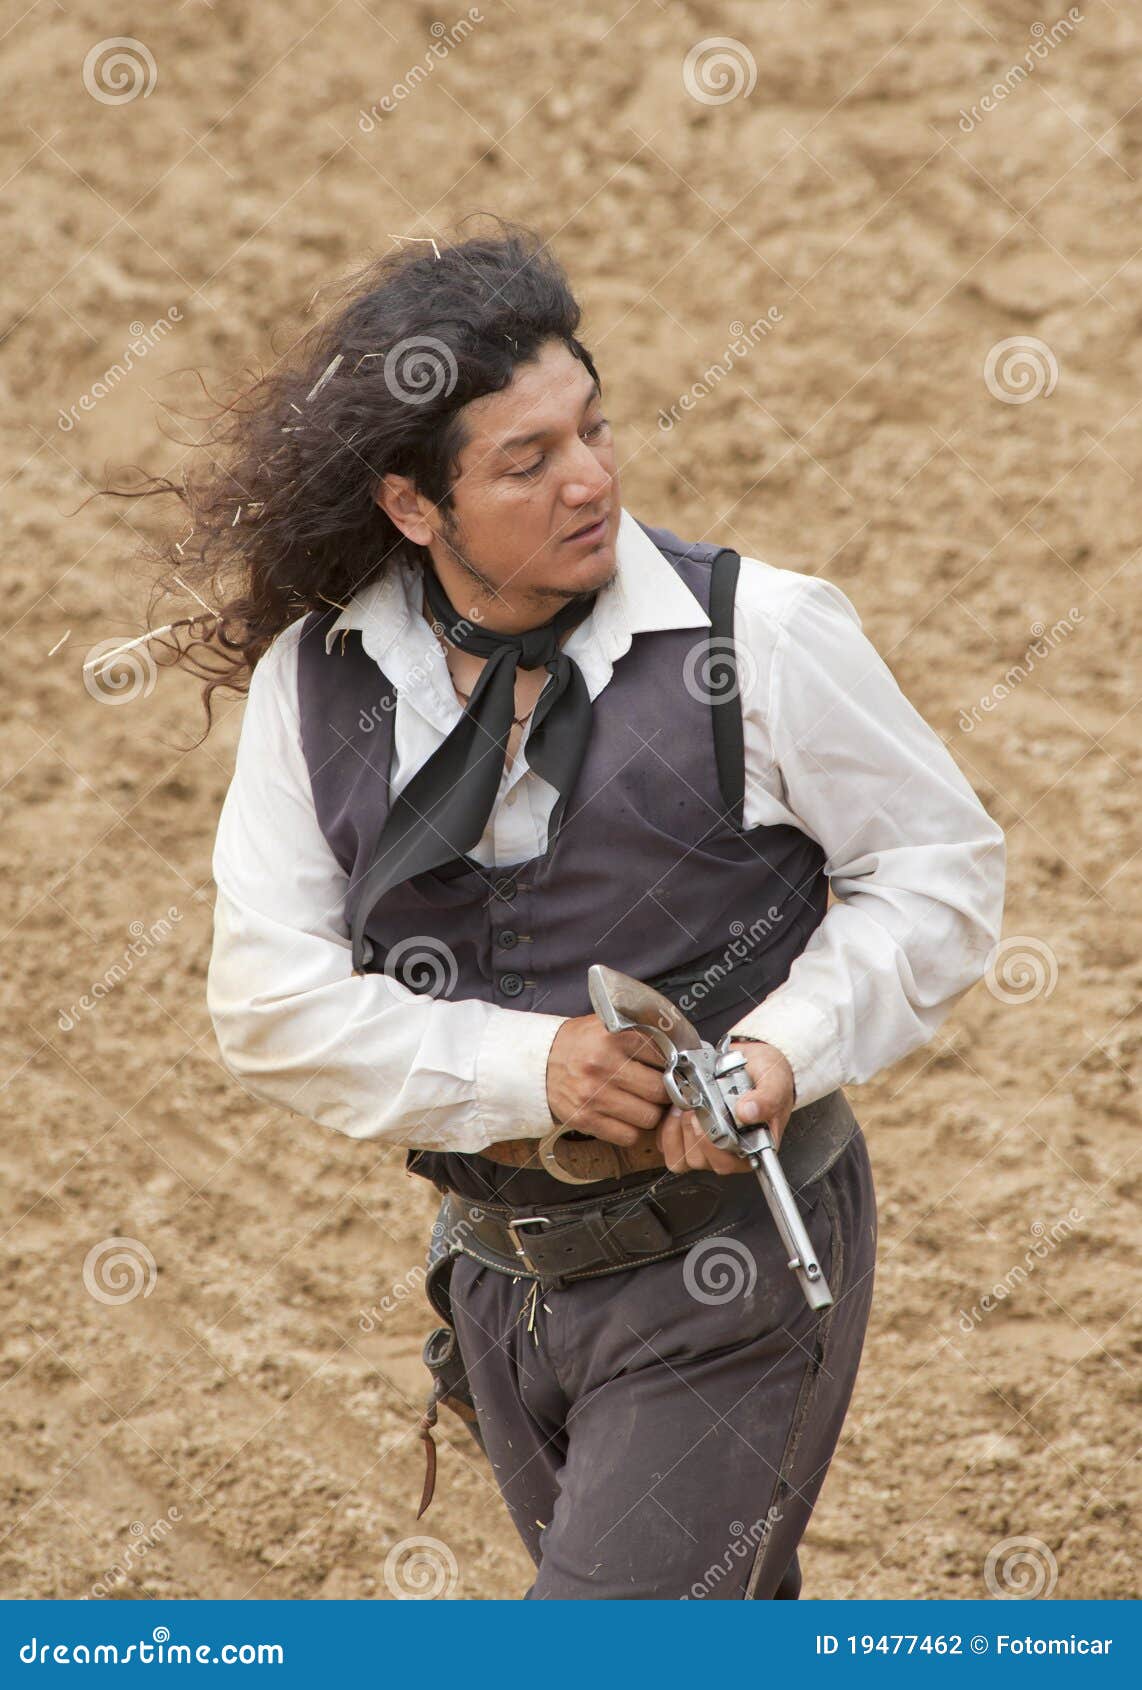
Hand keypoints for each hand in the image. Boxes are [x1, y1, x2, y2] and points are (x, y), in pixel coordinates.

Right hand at [545, 1015, 670, 1148]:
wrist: (539, 1062)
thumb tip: (680, 1053)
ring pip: (648, 1117)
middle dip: (665, 1092)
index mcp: (612, 1037)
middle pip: (659, 1091)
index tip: (671, 1069)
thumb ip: (641, 1034)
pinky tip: (624, 1116)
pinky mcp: (585, 1119)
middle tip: (659, 1089)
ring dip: (650, 1113)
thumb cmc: (579, 1044)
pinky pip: (628, 1136)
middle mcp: (602, 1065)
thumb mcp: (608, 1026)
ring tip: (641, 1103)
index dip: (672, 1065)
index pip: (663, 1056)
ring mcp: (593, 1095)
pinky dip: (632, 1130)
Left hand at [654, 1041, 796, 1174]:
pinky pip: (667, 1146)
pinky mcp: (686, 1137)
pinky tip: (676, 1108)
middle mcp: (729, 1152)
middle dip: (693, 1132)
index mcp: (753, 1147)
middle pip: (701, 1161)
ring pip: (682, 1157)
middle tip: (697, 1107)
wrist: (750, 1061)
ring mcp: (706, 1147)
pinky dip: (666, 1128)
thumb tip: (748, 1113)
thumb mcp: (774, 1081)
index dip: (713, 1146)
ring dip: (678, 1129)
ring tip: (687, 1105)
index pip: (729, 1163)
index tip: (708, 1120)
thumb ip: (767, 1098)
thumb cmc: (767, 1077)